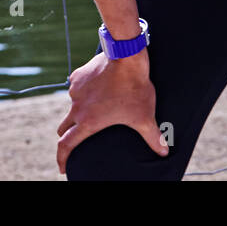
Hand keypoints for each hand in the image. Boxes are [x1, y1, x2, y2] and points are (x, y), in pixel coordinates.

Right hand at [56, 49, 168, 173]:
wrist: (126, 57)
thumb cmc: (134, 88)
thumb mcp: (144, 116)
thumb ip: (152, 136)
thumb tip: (164, 151)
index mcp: (88, 122)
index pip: (66, 145)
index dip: (62, 158)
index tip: (63, 168)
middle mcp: (77, 107)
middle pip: (64, 127)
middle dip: (67, 135)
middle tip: (76, 139)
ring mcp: (75, 90)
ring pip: (73, 105)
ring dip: (80, 109)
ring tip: (97, 106)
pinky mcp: (78, 76)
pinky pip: (77, 87)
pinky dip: (84, 91)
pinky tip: (98, 88)